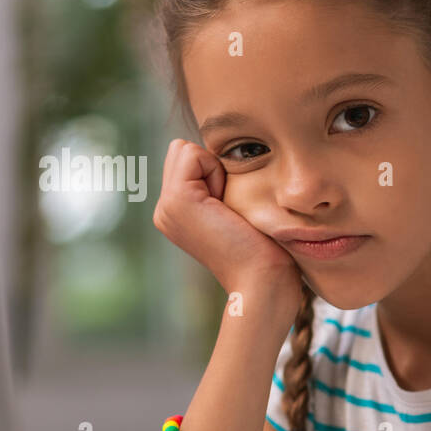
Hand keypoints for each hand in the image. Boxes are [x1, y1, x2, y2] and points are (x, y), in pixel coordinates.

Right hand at [152, 139, 301, 306]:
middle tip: (230, 208)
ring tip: (228, 210)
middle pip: (182, 149)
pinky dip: (216, 172)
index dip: (217, 171)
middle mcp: (165, 210)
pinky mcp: (177, 201)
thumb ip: (221, 187)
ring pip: (185, 149)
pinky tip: (225, 208)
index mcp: (177, 213)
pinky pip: (192, 153)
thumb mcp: (238, 211)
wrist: (263, 281)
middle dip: (212, 167)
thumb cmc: (266, 251)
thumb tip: (225, 156)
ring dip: (216, 171)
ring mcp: (166, 207)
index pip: (187, 157)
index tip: (233, 209)